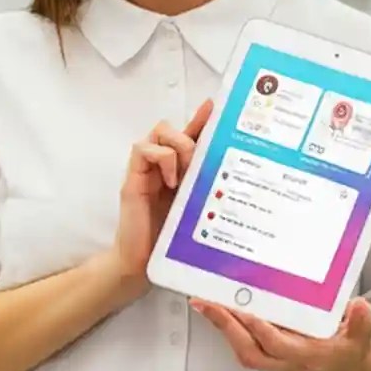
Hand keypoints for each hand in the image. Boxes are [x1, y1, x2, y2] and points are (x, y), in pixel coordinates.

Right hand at [107, 100, 213, 290]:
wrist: (141, 263)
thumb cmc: (169, 240)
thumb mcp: (197, 208)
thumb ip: (208, 187)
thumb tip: (237, 176)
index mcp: (178, 171)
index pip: (189, 136)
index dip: (202, 119)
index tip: (217, 107)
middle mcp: (161, 166)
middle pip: (171, 127)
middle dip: (191, 133)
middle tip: (201, 158)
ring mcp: (145, 170)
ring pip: (159, 131)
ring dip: (178, 144)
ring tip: (187, 171)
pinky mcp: (133, 178)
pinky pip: (144, 149)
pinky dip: (162, 159)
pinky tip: (171, 181)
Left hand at [191, 296, 370, 370]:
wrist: (345, 370)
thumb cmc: (348, 353)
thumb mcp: (362, 337)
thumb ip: (361, 322)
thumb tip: (358, 307)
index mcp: (305, 355)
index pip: (277, 344)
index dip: (260, 329)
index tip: (247, 311)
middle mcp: (284, 359)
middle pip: (248, 349)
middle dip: (226, 326)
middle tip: (208, 303)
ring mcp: (273, 357)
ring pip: (241, 347)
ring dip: (221, 326)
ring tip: (205, 303)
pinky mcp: (266, 350)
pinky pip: (242, 341)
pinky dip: (228, 326)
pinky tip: (219, 308)